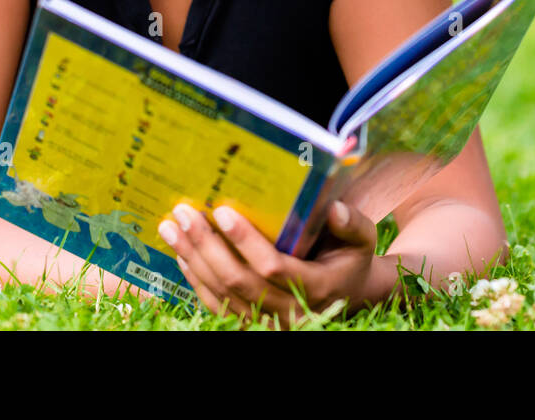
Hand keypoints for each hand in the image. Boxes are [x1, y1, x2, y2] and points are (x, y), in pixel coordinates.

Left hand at [157, 201, 377, 327]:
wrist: (350, 296)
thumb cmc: (350, 259)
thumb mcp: (362, 239)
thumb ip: (352, 224)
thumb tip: (334, 209)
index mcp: (317, 288)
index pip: (273, 267)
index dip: (245, 242)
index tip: (221, 211)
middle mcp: (290, 313)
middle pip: (238, 282)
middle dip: (207, 246)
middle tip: (184, 213)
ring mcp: (269, 323)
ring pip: (222, 295)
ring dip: (193, 260)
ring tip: (172, 228)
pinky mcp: (253, 324)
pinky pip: (217, 306)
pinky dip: (196, 280)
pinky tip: (182, 254)